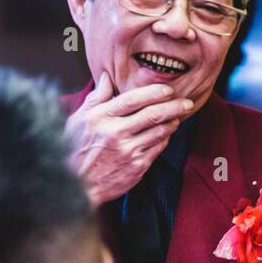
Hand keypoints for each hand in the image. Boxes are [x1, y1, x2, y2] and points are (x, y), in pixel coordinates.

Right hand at [63, 71, 195, 206]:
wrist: (77, 185)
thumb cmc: (74, 149)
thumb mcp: (78, 120)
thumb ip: (96, 98)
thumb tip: (107, 77)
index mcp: (101, 118)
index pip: (133, 99)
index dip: (154, 92)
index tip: (168, 90)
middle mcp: (116, 133)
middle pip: (152, 114)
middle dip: (174, 106)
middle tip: (186, 102)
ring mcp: (128, 151)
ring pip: (159, 131)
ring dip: (172, 122)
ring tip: (178, 115)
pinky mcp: (137, 167)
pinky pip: (158, 148)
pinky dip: (165, 138)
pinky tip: (167, 132)